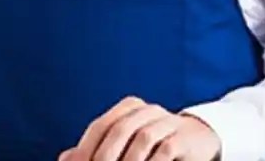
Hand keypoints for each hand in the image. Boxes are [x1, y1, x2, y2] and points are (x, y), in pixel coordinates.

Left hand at [59, 97, 220, 160]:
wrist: (200, 142)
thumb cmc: (156, 148)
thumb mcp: (126, 147)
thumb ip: (98, 150)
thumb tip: (65, 158)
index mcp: (128, 108)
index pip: (100, 126)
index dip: (86, 148)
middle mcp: (147, 110)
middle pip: (118, 130)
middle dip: (104, 155)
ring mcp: (168, 121)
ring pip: (143, 138)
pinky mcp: (184, 137)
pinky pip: (166, 149)